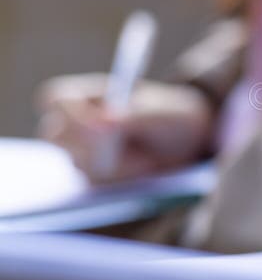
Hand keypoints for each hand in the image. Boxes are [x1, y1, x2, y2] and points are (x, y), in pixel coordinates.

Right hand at [37, 73, 213, 182]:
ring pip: (78, 164)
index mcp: (88, 94)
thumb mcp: (159, 112)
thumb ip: (131, 116)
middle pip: (56, 136)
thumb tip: (102, 123)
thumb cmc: (171, 115)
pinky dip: (123, 179)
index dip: (71, 112)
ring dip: (118, 164)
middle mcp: (77, 123)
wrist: (188, 142)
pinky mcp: (93, 177)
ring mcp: (81, 152)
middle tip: (126, 144)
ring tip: (148, 156)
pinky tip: (143, 168)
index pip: (55, 99)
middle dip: (93, 144)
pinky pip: (95, 185)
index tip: (104, 125)